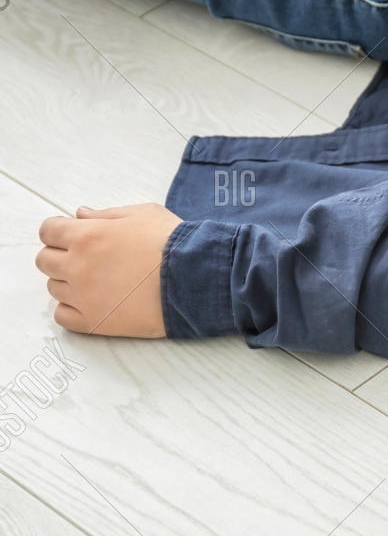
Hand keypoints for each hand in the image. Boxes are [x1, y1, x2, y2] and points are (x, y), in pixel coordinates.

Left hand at [35, 204, 180, 337]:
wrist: (195, 278)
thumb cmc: (174, 242)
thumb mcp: (143, 214)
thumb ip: (106, 214)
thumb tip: (80, 214)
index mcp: (86, 235)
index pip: (48, 231)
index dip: (59, 230)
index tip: (72, 234)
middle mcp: (77, 266)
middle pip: (45, 260)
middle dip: (61, 255)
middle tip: (87, 257)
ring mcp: (82, 296)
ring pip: (54, 287)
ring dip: (69, 281)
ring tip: (99, 280)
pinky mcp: (93, 321)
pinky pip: (62, 315)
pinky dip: (71, 308)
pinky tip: (92, 300)